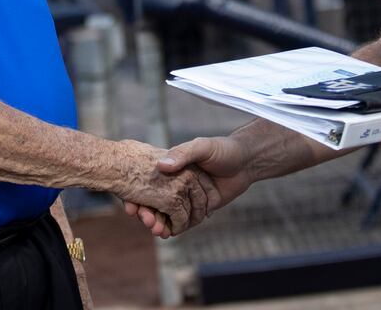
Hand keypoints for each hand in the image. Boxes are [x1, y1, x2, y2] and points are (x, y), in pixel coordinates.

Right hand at [124, 136, 253, 237]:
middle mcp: (178, 183)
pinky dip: (175, 227)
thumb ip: (184, 154)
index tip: (132, 207)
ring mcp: (189, 197)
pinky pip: (185, 221)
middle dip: (148, 213)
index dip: (140, 197)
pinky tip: (169, 232)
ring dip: (160, 223)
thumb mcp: (202, 147)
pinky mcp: (201, 208)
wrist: (248, 161)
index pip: (151, 185)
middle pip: (157, 202)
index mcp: (175, 169)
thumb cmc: (223, 149)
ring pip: (168, 214)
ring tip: (156, 230)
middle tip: (145, 221)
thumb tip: (162, 166)